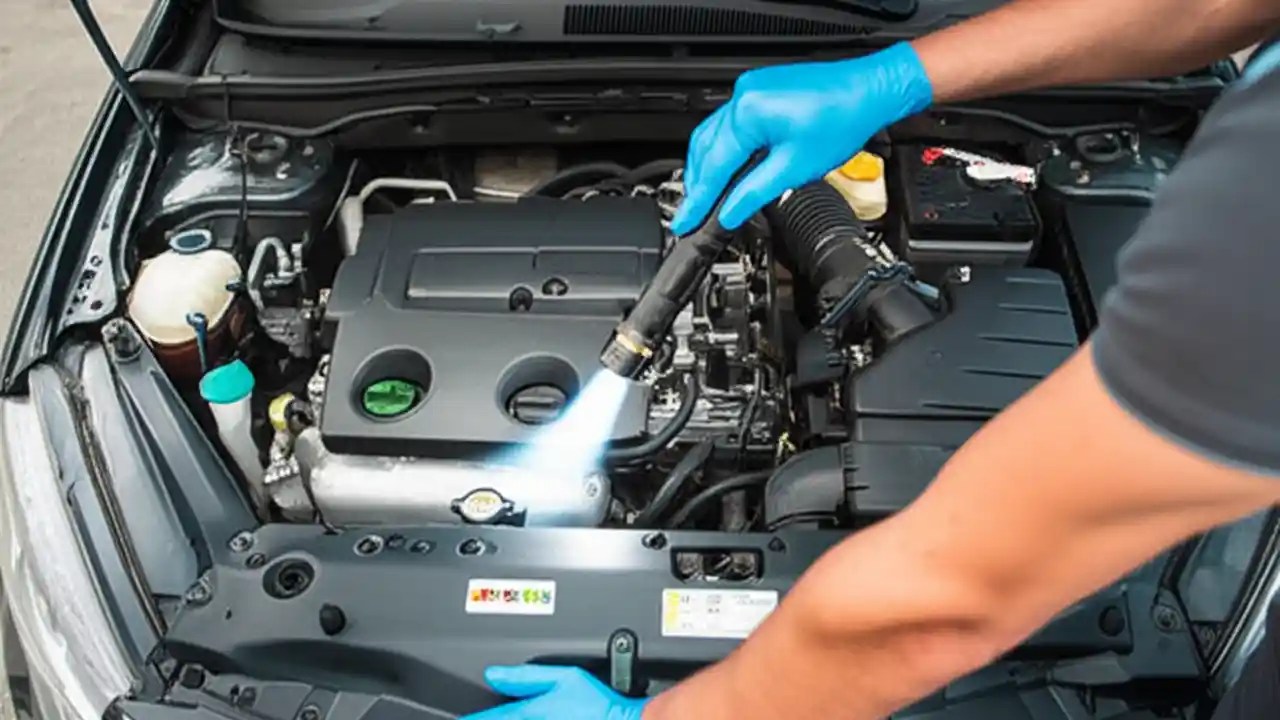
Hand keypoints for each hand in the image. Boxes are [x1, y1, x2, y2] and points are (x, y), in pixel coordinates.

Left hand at [462, 665, 648, 719]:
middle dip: (485, 719)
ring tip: (492, 717)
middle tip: (469, 718)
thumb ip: (527, 677)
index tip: (463, 719)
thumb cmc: (598, 705)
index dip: (472, 719)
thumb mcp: (565, 677)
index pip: (491, 718)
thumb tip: (494, 674)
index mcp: (528, 713)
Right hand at [671, 42, 932, 233]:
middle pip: (705, 148)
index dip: (699, 199)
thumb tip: (729, 212)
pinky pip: (729, 124)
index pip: (714, 165)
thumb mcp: (794, 168)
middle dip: (698, 184)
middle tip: (691, 214)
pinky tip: (727, 168)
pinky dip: (724, 149)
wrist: (869, 91)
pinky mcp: (759, 92)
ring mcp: (749, 90)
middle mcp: (742, 95)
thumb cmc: (842, 119)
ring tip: (705, 197)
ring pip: (713, 135)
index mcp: (748, 112)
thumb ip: (754, 193)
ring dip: (708, 167)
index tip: (686, 221)